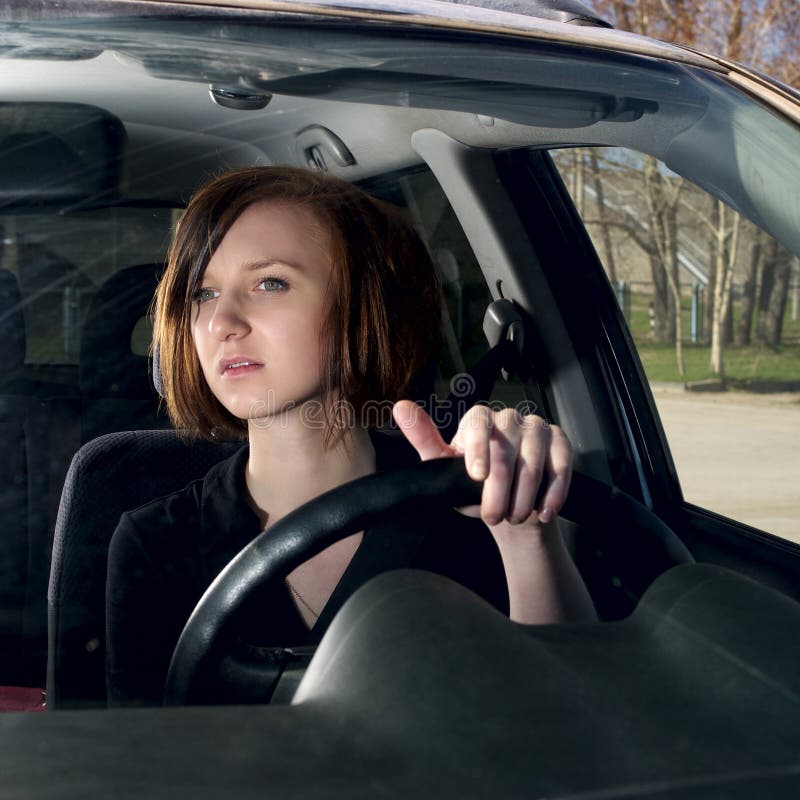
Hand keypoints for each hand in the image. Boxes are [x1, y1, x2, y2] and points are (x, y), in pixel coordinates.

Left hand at [391, 400, 571, 528]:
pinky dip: (554, 492)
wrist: (509, 510)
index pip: (478, 424)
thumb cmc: (472, 488)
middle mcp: (509, 417)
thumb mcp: (444, 469)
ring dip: (524, 495)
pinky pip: (562, 463)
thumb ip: (424, 439)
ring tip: (515, 517)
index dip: (478, 449)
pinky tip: (543, 512)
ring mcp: (537, 428)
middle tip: (493, 515)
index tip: (476, 477)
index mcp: (478, 419)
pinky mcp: (561, 443)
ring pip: (534, 459)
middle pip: (506, 448)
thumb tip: (400, 407)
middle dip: (499, 488)